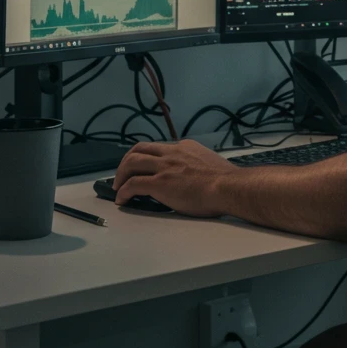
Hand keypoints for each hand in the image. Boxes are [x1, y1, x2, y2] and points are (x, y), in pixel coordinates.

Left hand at [112, 139, 235, 216]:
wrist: (228, 188)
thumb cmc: (226, 182)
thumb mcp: (209, 163)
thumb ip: (197, 163)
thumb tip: (195, 174)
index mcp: (185, 147)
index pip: (160, 147)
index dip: (148, 157)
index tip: (145, 167)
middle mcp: (173, 152)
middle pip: (139, 149)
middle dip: (127, 161)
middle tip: (123, 174)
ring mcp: (165, 167)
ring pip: (131, 162)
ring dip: (120, 174)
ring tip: (118, 186)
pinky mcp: (159, 183)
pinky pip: (133, 184)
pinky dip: (123, 191)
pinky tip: (122, 200)